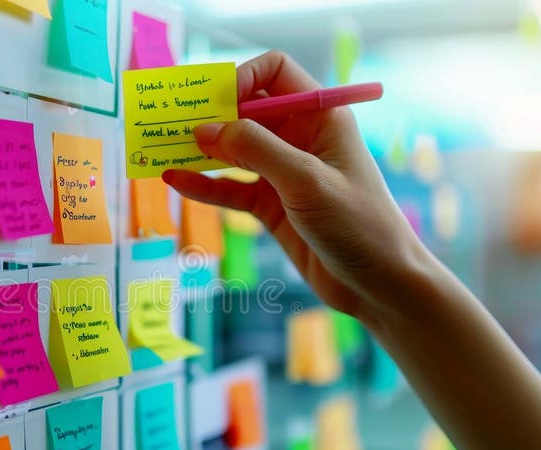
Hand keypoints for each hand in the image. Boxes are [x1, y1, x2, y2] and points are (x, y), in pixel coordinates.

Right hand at [163, 51, 430, 324]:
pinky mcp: (271, 206)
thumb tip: (205, 129)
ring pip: (232, 150)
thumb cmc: (360, 224)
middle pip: (245, 111)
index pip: (274, 73)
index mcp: (320, 117)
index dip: (241, 79)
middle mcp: (300, 138)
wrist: (380, 284)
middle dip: (209, 115)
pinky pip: (229, 187)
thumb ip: (255, 150)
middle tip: (169, 123)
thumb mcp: (305, 181)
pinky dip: (203, 184)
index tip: (211, 102)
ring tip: (160, 149)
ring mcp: (283, 173)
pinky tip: (175, 181)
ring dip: (199, 150)